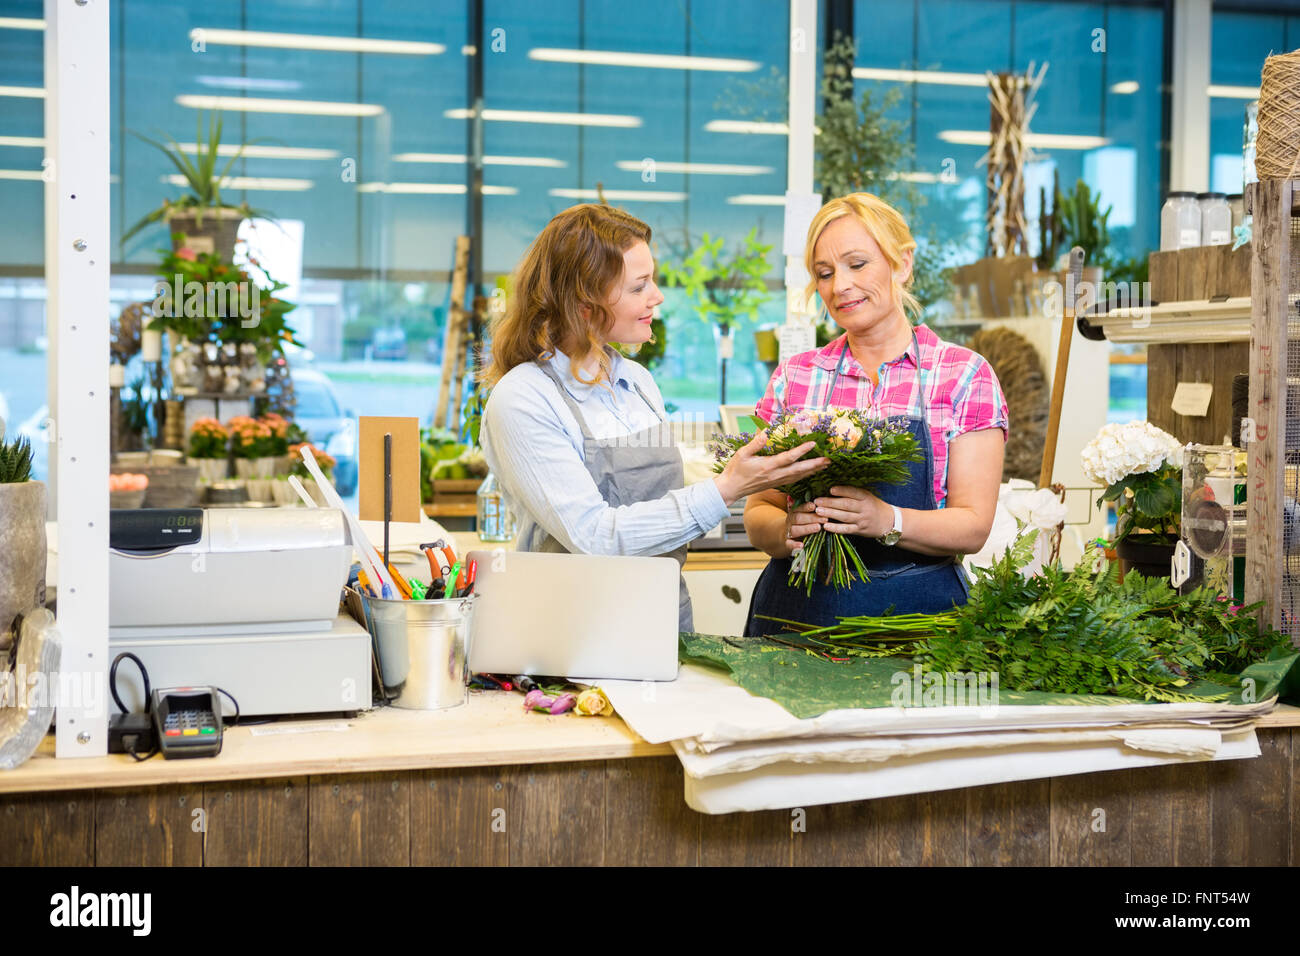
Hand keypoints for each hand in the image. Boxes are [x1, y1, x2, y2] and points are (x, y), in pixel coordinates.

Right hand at [714, 432, 828, 505]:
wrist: (731, 489)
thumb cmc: (735, 471)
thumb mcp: (742, 454)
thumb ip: (756, 443)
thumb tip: (767, 431)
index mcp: (767, 466)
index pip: (788, 458)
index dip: (802, 451)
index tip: (813, 443)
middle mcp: (775, 475)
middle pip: (799, 470)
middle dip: (815, 465)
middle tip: (829, 460)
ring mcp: (777, 481)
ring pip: (799, 476)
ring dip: (814, 470)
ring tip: (826, 465)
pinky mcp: (777, 484)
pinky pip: (795, 480)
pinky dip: (805, 476)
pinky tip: (812, 472)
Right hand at [784, 500, 824, 555]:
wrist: (787, 536)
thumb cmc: (801, 523)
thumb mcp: (803, 514)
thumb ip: (808, 508)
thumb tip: (812, 497)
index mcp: (793, 513)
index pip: (799, 508)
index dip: (806, 507)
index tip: (814, 506)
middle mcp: (790, 521)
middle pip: (798, 518)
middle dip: (811, 518)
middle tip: (825, 519)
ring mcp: (788, 532)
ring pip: (794, 530)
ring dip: (807, 528)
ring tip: (818, 527)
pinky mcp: (787, 543)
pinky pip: (789, 544)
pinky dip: (794, 545)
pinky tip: (801, 545)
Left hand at [813, 485, 892, 537]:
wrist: (889, 522)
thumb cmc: (874, 506)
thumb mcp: (867, 496)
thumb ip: (853, 493)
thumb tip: (832, 488)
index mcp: (866, 497)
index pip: (853, 492)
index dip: (842, 491)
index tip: (830, 489)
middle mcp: (865, 508)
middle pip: (846, 504)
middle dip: (830, 502)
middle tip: (817, 501)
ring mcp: (862, 520)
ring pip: (845, 517)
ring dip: (830, 513)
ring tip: (818, 511)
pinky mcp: (860, 530)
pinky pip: (846, 529)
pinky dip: (835, 528)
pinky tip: (826, 526)